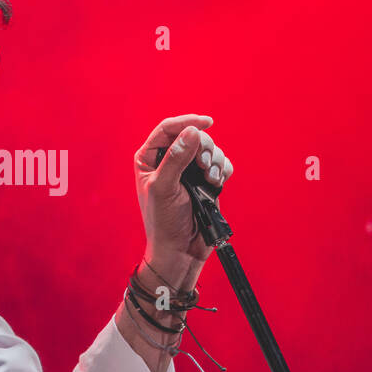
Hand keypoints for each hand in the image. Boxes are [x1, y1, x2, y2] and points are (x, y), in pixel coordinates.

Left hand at [133, 114, 231, 281]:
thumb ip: (176, 159)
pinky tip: (217, 183)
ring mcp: (189, 171)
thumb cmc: (163, 222)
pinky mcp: (206, 181)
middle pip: (193, 136)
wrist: (180, 250)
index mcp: (149, 159)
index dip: (187, 122)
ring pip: (209, 149)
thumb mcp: (164, 188)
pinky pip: (221, 164)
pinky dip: (223, 169)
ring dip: (215, 160)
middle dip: (204, 147)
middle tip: (204, 167)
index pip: (167, 129)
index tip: (207, 123)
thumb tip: (192, 132)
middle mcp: (169, 161)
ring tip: (211, 179)